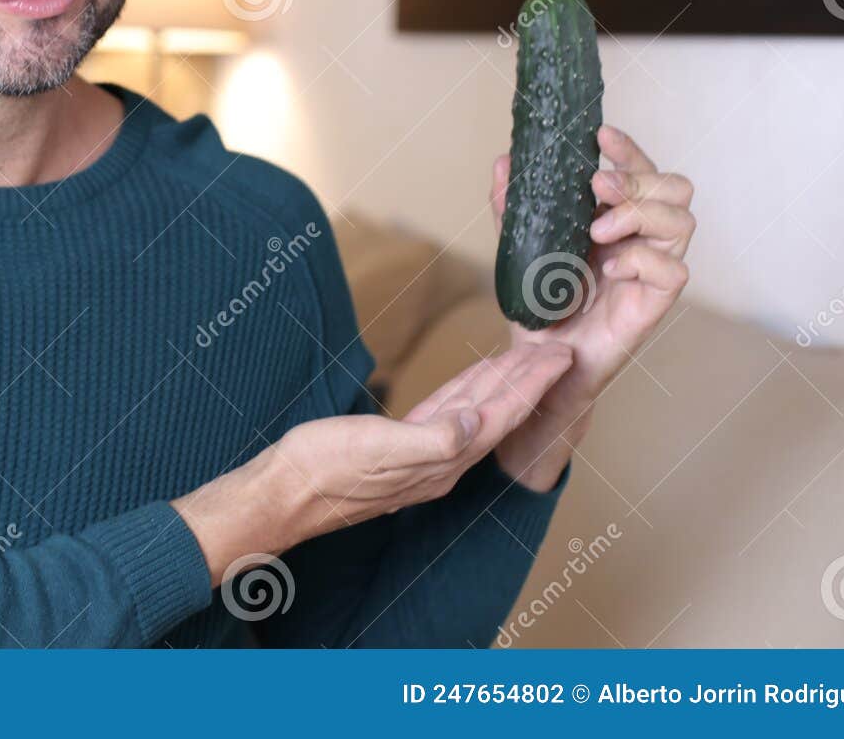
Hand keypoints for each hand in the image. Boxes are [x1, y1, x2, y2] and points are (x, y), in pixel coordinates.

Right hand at [171, 342, 574, 583]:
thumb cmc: (321, 470)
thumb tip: (473, 421)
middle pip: (496, 413)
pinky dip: (464, 394)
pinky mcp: (397, 449)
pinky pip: (445, 415)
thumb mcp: (376, 448)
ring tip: (522, 359)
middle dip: (526, 381)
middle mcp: (440, 463)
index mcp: (441, 461)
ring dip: (499, 385)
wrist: (281, 494)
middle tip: (555, 348)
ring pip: (473, 412)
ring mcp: (420, 458)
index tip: (561, 357)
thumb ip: (430, 438)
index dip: (533, 385)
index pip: (501, 416)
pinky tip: (469, 386)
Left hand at [490, 123, 695, 414]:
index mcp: (615, 216)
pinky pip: (674, 270)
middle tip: (597, 187)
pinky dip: (642, 260)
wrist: (540, 357)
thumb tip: (504, 162)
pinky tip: (611, 269)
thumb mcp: (519, 246)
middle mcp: (641, 237)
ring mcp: (652, 268)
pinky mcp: (656, 302)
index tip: (601, 134)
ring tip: (597, 231)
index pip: (641, 170)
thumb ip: (513, 206)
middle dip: (638, 177)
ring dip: (639, 213)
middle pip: (675, 187)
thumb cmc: (540, 301)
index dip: (629, 149)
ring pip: (682, 220)